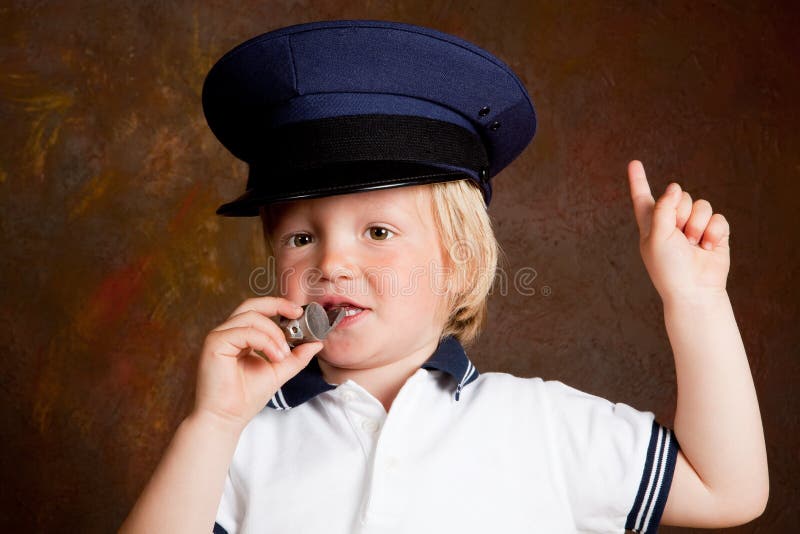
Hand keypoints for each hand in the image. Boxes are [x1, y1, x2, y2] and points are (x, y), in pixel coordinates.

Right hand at [193, 297, 322, 432]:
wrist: (227, 418)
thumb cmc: (245, 398)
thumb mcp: (278, 372)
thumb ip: (296, 357)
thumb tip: (317, 343)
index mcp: (240, 337)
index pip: (258, 311)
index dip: (278, 306)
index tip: (299, 312)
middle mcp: (228, 333)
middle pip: (252, 305)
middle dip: (277, 305)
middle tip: (297, 314)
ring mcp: (219, 336)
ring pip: (251, 317)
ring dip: (274, 333)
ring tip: (283, 354)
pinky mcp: (215, 343)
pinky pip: (245, 332)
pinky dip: (264, 341)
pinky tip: (274, 356)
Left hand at [627, 160, 730, 303]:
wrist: (694, 290)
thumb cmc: (669, 268)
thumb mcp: (656, 237)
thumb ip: (662, 208)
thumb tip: (674, 187)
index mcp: (650, 224)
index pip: (642, 198)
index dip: (638, 180)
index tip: (634, 163)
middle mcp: (671, 223)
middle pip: (680, 195)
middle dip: (681, 213)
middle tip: (679, 237)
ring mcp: (693, 227)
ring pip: (701, 204)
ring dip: (697, 225)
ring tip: (693, 245)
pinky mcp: (714, 233)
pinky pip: (718, 217)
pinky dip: (713, 232)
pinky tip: (707, 248)